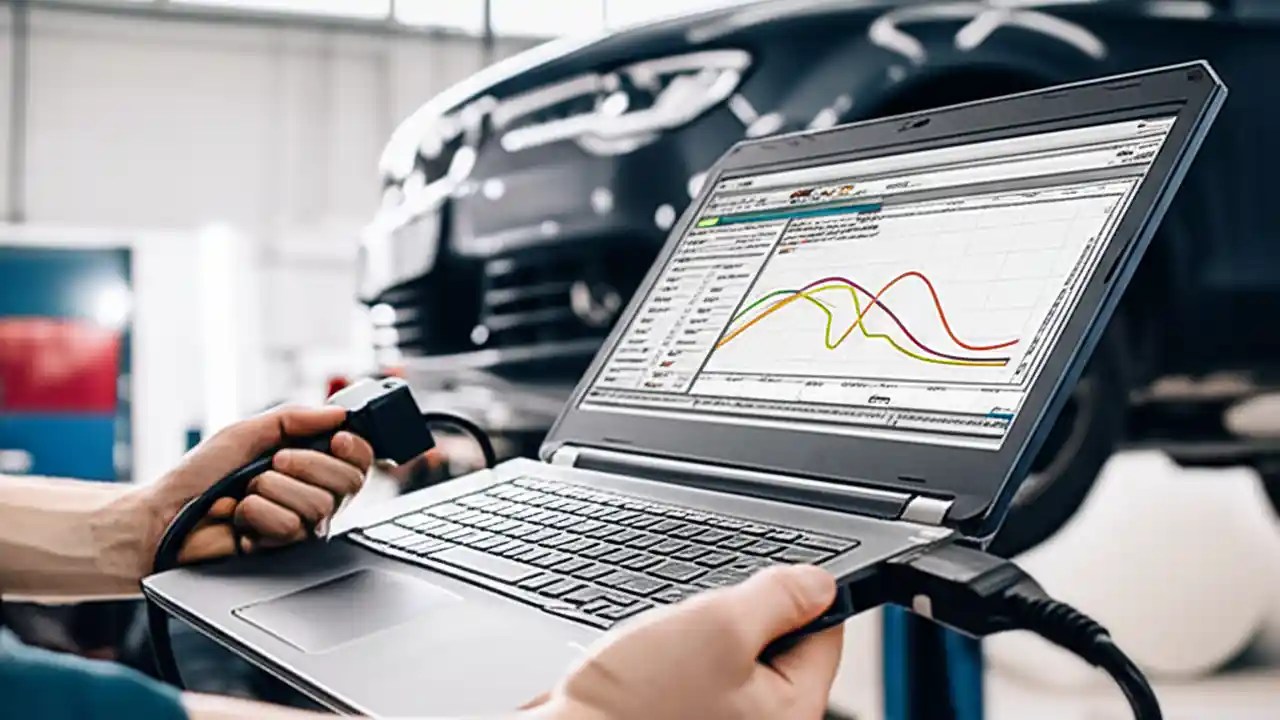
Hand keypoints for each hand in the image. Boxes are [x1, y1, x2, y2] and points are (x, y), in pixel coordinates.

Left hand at [142, 405, 373, 566]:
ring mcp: (301, 525)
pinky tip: (241, 519)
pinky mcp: (285, 549)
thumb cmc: (200, 475)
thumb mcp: (247, 431)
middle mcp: (312, 495)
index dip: (356, 448)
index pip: (359, 459)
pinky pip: (290, 527)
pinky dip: (256, 515)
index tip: (335, 438)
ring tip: (245, 494)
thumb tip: (337, 413)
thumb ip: (294, 418)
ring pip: (318, 505)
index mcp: (309, 465)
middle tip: (272, 464)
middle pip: (348, 482)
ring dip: (271, 491)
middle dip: (307, 465)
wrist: (166, 515)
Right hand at [531, 565, 843, 719]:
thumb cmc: (634, 705)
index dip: (796, 595)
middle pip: (778, 646)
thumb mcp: (716, 627)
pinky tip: (650, 666)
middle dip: (739, 619)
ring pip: (733, 658)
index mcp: (792, 713)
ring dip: (702, 639)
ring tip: (665, 651)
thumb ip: (778, 597)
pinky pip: (699, 677)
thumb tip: (821, 582)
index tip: (764, 583)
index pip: (826, 635)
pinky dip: (677, 662)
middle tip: (699, 624)